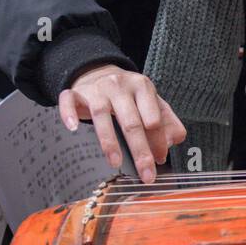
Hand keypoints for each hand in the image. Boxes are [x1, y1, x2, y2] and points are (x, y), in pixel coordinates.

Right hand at [58, 64, 186, 183]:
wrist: (99, 72)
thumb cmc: (128, 93)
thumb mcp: (151, 101)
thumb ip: (167, 120)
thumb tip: (176, 140)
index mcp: (142, 87)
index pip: (153, 117)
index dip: (158, 140)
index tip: (160, 159)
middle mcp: (120, 86)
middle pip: (131, 120)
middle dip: (140, 149)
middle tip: (146, 173)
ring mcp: (96, 89)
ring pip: (101, 114)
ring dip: (109, 141)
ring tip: (116, 163)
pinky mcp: (75, 93)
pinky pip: (69, 101)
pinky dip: (69, 114)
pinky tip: (74, 129)